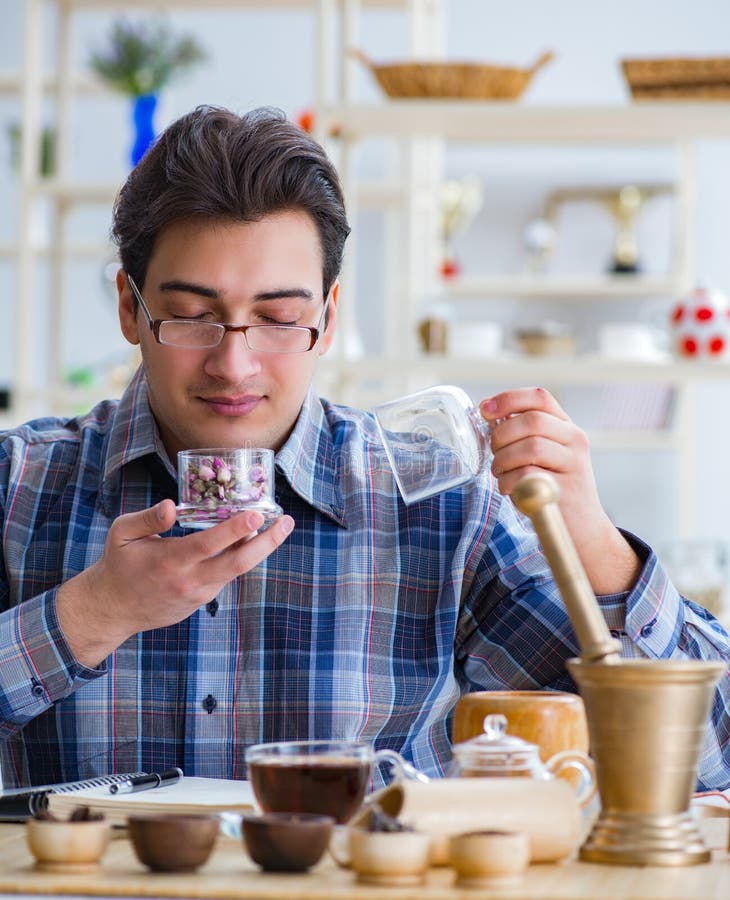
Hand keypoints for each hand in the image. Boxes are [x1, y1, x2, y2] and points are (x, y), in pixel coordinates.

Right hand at [57, 500, 294, 666]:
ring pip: (237, 570)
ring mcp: (199, 594)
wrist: (113, 609)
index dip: (235, 530)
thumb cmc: (119, 564)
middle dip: (267, 542)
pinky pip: (226, 575)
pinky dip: (241, 557)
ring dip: (259, 548)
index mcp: (171, 561)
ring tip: (278, 526)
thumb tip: (171, 506)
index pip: (209, 544)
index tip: (257, 514)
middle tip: (287, 522)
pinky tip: (251, 539)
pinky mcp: (202, 600)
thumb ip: (147, 518)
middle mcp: (190, 580)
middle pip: (238, 563)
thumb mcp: (122, 534)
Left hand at [480, 387, 640, 593]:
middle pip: (531, 421)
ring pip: (530, 447)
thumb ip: (521, 434)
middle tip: (495, 453)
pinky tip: (509, 490)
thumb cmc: (552, 488)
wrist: (582, 528)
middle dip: (502, 435)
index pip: (539, 397)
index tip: (484, 409)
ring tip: (501, 473)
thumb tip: (488, 412)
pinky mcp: (567, 490)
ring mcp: (574, 464)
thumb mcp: (541, 456)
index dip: (508, 399)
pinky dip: (508, 482)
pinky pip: (528, 476)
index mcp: (565, 426)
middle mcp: (575, 440)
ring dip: (504, 460)